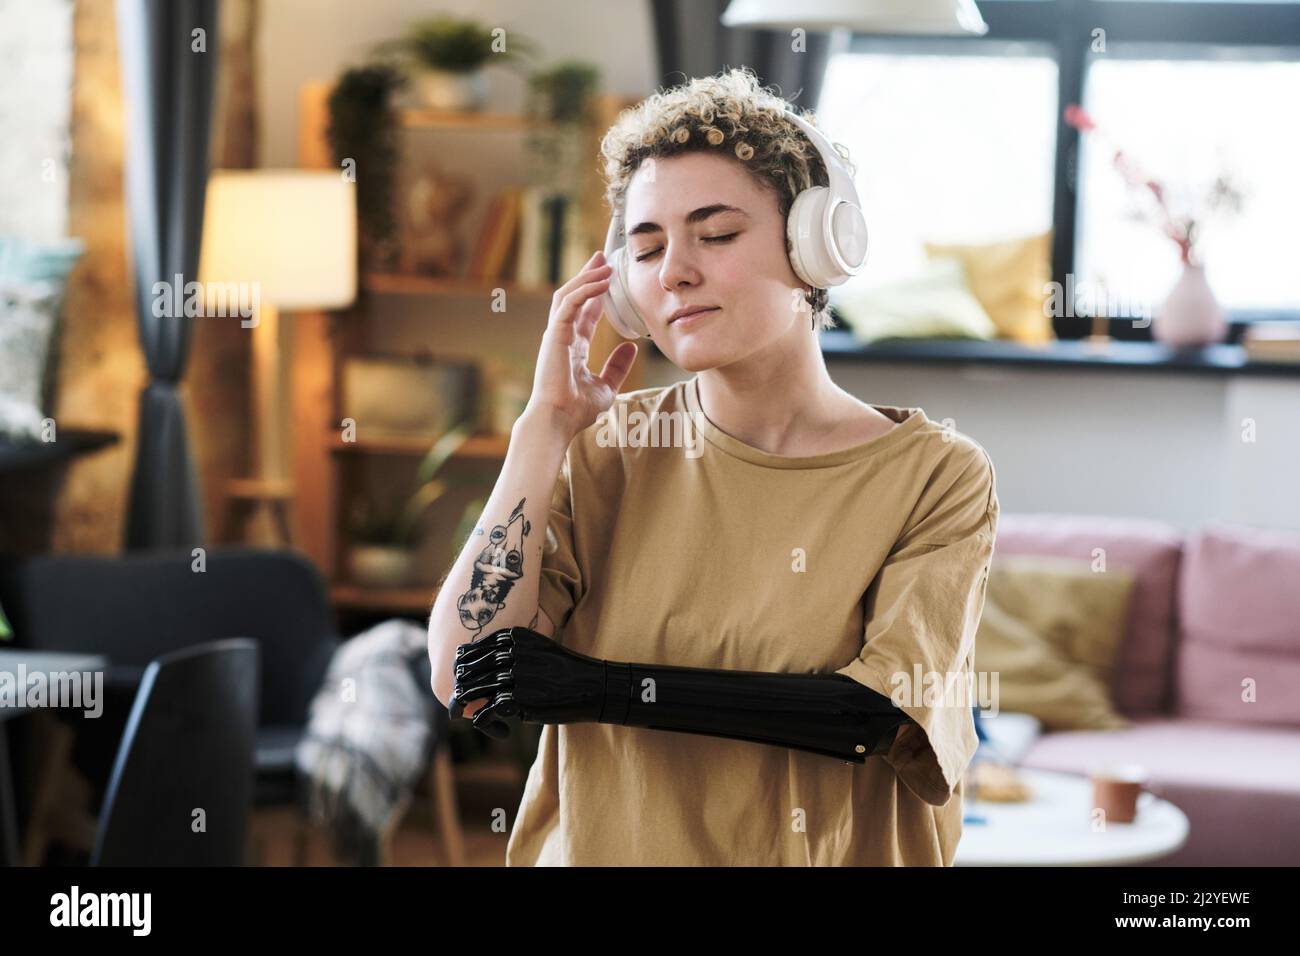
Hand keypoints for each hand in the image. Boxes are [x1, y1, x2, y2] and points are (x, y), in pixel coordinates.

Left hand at [448, 626, 606, 739]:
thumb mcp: (536, 648)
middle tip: (458, 706)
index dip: (460, 669)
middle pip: (466, 671)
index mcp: (512, 636)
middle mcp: (509, 652)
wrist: (593, 685)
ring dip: (464, 707)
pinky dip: (484, 722)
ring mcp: (513, 674)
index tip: (460, 683)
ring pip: (470, 691)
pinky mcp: (518, 698)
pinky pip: (486, 712)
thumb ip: (510, 651)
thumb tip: (478, 665)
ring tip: (466, 716)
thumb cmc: (564, 669)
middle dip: (458, 689)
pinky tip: (497, 728)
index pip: (469, 651)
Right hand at [524, 250, 638, 439]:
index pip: (583, 313)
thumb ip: (618, 366)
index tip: (607, 278)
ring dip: (586, 277)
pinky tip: (601, 281)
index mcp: (571, 347)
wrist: (559, 420)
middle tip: (601, 257)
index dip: (595, 294)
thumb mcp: (606, 385)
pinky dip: (585, 290)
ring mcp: (556, 334)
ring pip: (568, 294)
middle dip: (587, 275)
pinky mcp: (554, 335)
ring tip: (603, 262)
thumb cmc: (576, 409)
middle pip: (573, 296)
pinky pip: (569, 304)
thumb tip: (632, 347)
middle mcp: (561, 337)